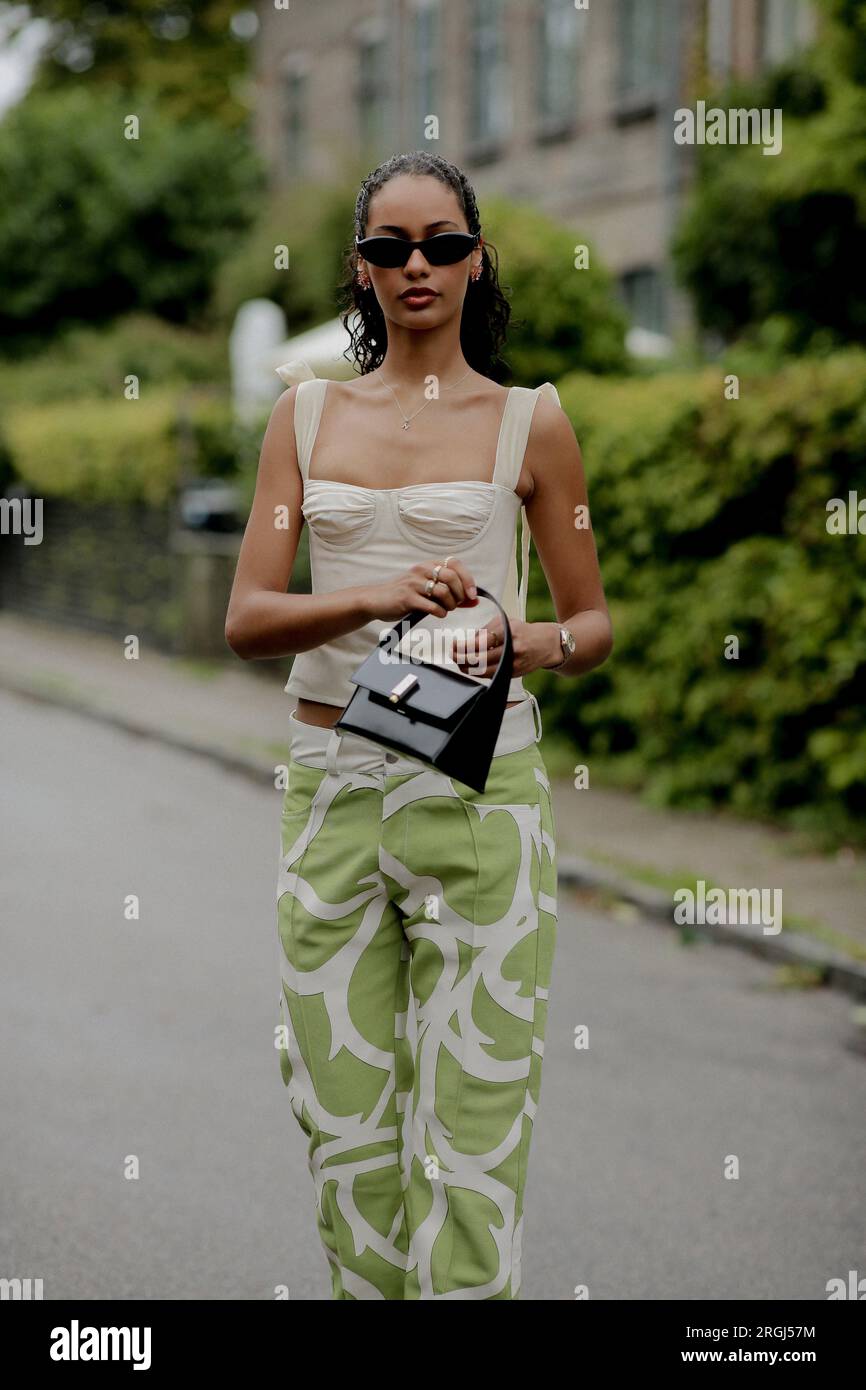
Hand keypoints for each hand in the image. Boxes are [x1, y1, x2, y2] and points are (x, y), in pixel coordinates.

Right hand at [361, 556, 479, 622]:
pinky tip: (438, 614)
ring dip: (450, 604)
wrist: (376, 601)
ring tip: (446, 609)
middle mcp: (421, 570)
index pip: (455, 564)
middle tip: (457, 604)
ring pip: (443, 591)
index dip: (467, 579)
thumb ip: (452, 595)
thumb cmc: (405, 596)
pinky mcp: (407, 597)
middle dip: (459, 594)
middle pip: (451, 577)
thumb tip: (474, 600)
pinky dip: (440, 612)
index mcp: (428, 565)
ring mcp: (413, 583)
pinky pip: (431, 605)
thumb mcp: (428, 592)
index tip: (472, 595)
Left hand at [452, 617, 561, 677]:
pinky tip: (471, 667)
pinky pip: (490, 675)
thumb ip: (485, 631)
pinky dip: (478, 672)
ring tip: (459, 662)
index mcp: (508, 632)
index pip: (480, 642)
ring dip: (467, 668)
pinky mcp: (512, 673)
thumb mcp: (505, 623)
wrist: (546, 644)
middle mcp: (511, 649)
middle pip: (479, 658)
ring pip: (483, 671)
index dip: (463, 646)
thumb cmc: (523, 631)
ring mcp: (512, 663)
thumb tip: (466, 641)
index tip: (454, 644)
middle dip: (461, 658)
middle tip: (452, 654)